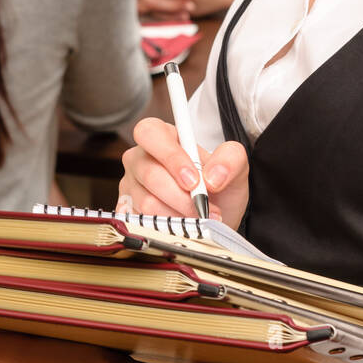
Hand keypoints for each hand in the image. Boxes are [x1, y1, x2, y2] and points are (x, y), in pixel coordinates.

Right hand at [120, 116, 249, 228]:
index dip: (171, 157)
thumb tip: (214, 176)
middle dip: (180, 196)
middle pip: (149, 174)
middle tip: (203, 208)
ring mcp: (130, 185)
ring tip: (197, 219)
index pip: (151, 134)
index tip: (194, 181)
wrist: (214, 217)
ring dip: (177, 216)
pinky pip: (141, 222)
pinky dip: (165, 229)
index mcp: (161, 137)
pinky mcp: (127, 211)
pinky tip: (179, 227)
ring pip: (146, 202)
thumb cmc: (218, 187)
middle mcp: (140, 158)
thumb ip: (230, 160)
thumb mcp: (234, 168)